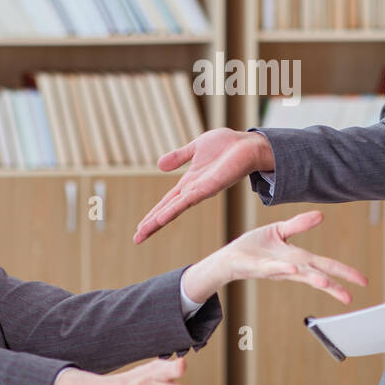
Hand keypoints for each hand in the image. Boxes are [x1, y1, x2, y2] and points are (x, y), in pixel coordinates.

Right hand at [133, 128, 273, 243]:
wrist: (249, 145)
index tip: (141, 226)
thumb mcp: (196, 148)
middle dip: (151, 224)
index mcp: (190, 183)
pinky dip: (171, 210)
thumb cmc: (228, 146)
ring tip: (142, 234)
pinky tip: (160, 219)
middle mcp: (193, 191)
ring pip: (173, 210)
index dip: (153, 213)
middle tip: (136, 239)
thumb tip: (159, 165)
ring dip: (156, 222)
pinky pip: (185, 201)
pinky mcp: (207, 189)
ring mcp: (200, 192)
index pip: (167, 202)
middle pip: (167, 210)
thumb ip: (179, 157)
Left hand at [179, 209, 368, 304]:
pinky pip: (272, 268)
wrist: (229, 257)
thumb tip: (321, 215)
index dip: (345, 272)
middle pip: (317, 276)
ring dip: (312, 279)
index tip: (362, 281)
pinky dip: (283, 269)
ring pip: (297, 275)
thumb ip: (299, 225)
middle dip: (335, 285)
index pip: (326, 265)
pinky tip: (293, 268)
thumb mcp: (279, 231)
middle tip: (351, 297)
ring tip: (327, 284)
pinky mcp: (258, 267)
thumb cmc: (254, 247)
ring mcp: (275, 268)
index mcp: (298, 258)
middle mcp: (290, 267)